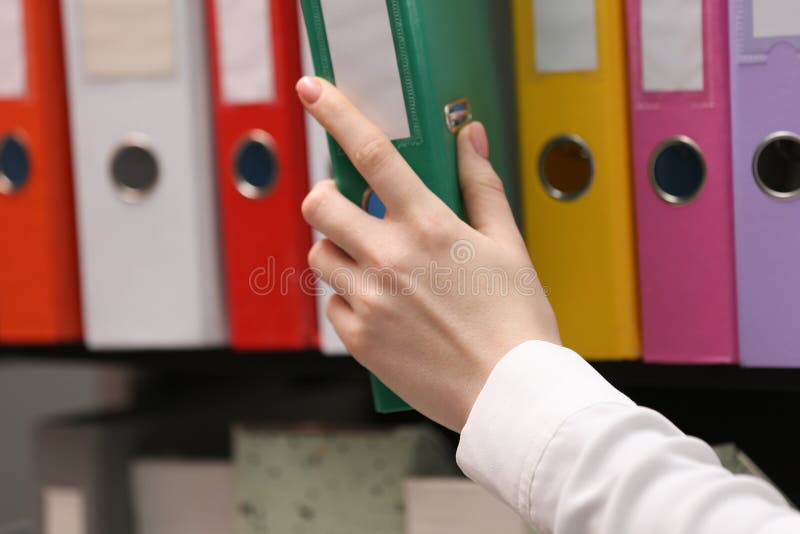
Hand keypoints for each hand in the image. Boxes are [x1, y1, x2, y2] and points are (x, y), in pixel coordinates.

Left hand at [297, 76, 560, 431]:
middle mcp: (389, 258)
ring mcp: (369, 300)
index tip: (313, 89)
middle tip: (348, 206)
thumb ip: (481, 184)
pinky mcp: (359, 339)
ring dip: (337, 248)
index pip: (371, 153)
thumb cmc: (515, 319)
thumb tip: (469, 136)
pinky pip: (331, 302)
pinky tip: (382, 304)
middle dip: (326, 197)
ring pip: (319, 254)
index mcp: (428, 226)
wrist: (509, 393)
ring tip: (371, 261)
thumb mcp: (507, 244)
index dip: (336, 113)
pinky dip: (348, 296)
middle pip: (319, 204)